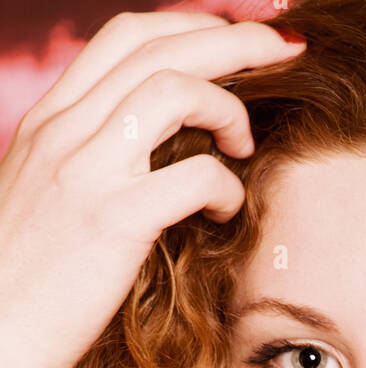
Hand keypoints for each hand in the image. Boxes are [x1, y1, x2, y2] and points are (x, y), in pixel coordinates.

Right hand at [0, 11, 303, 367]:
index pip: (124, 38)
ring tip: (246, 145)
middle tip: (285, 48)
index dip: (190, 27)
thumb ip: (86, 167)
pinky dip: (226, 187)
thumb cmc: (21, 287)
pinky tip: (228, 211)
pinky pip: (194, 176)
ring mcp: (87, 173)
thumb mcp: (42, 203)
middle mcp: (65, 134)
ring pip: (176, 89)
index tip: (237, 40)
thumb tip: (151, 160)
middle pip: (161, 47)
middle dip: (236, 39)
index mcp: (49, 123)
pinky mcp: (113, 222)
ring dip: (229, 107)